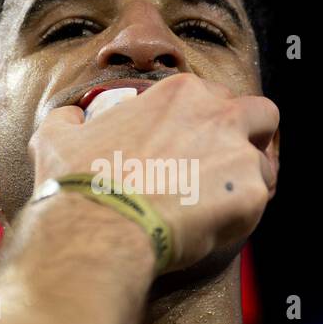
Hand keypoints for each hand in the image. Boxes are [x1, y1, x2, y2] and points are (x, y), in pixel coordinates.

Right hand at [28, 73, 278, 272]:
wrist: (99, 229)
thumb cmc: (79, 184)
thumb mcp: (58, 137)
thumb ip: (70, 119)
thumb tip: (70, 117)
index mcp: (179, 94)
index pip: (215, 97)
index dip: (209, 122)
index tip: (195, 145)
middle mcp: (216, 114)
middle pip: (261, 115)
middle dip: (251, 138)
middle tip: (226, 167)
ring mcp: (238, 153)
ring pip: (264, 164)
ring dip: (246, 183)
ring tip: (216, 207)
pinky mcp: (249, 194)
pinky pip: (259, 202)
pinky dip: (242, 215)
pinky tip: (214, 228)